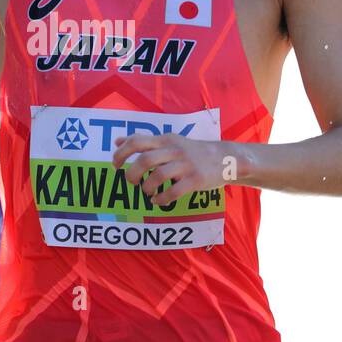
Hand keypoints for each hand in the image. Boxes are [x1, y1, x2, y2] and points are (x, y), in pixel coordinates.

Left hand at [112, 134, 230, 206]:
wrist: (225, 158)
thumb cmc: (191, 151)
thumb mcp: (168, 140)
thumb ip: (144, 141)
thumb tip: (118, 141)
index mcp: (165, 140)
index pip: (137, 141)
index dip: (121, 153)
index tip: (115, 165)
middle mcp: (174, 150)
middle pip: (144, 160)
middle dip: (132, 173)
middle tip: (131, 182)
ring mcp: (186, 165)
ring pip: (158, 176)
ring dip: (147, 187)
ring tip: (147, 192)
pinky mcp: (196, 180)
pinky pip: (173, 192)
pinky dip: (161, 199)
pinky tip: (158, 201)